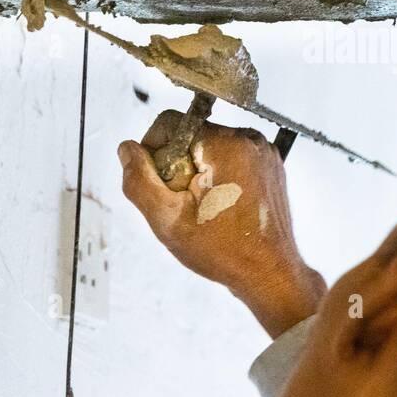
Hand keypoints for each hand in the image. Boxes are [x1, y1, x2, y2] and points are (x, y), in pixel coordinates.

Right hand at [118, 112, 325, 335]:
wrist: (268, 273)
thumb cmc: (225, 251)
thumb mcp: (167, 219)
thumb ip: (139, 180)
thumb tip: (128, 150)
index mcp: (227, 144)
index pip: (170, 123)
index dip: (155, 154)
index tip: (165, 187)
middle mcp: (250, 140)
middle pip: (190, 136)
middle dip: (178, 167)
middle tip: (187, 204)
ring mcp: (263, 152)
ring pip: (209, 148)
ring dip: (198, 174)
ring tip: (207, 209)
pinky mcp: (268, 165)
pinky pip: (230, 159)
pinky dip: (219, 178)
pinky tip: (223, 208)